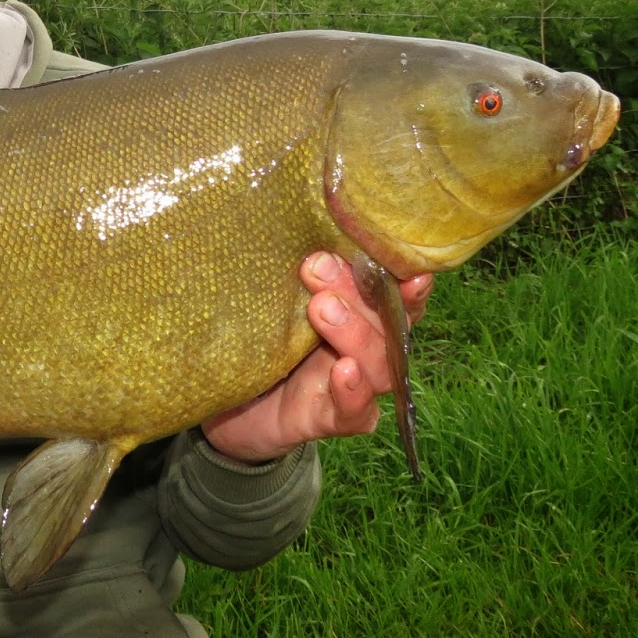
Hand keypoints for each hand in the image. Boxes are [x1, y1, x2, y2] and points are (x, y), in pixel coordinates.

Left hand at [200, 252, 432, 464]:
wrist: (226, 405)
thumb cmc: (256, 339)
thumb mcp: (273, 299)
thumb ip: (295, 271)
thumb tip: (285, 217)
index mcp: (357, 314)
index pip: (395, 295)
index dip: (409, 281)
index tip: (411, 266)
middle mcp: (363, 349)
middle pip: (388, 324)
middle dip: (358, 294)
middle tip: (316, 268)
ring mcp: (348, 387)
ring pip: (378, 366)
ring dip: (355, 334)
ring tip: (321, 309)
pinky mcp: (327, 420)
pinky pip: (356, 413)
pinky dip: (353, 393)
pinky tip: (343, 372)